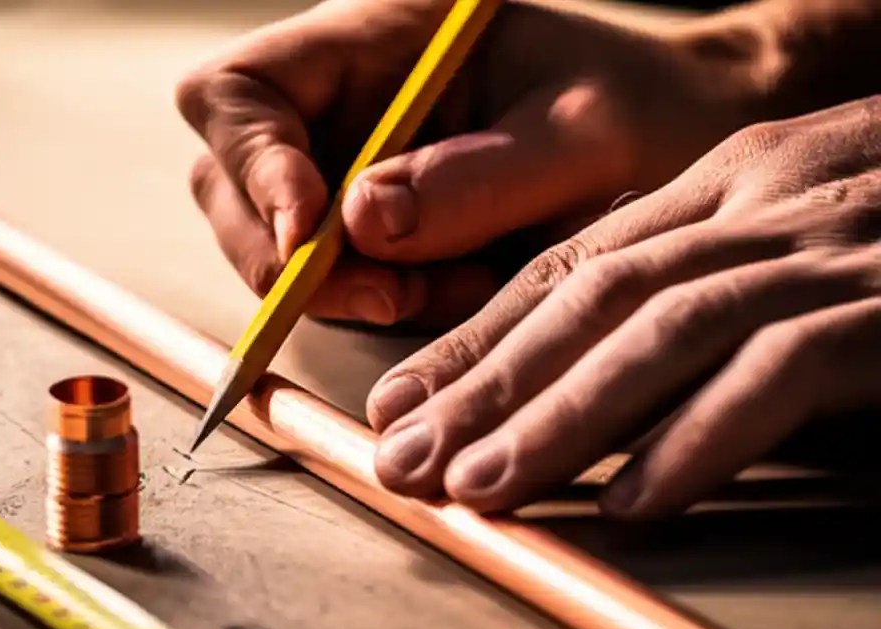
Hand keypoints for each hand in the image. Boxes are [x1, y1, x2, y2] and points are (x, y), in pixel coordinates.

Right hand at [176, 0, 772, 326]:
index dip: (249, 163)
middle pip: (230, 184)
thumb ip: (479, 177)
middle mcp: (338, 102)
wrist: (684, 142)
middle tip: (393, 296)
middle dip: (295, 260)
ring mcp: (346, 165)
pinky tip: (462, 287)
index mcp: (370, 39)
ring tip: (459, 285)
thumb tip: (354, 223)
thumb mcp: (587, 133)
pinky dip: (383, 305)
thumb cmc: (645, 109)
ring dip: (348, 290)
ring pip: (276, 248)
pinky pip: (335, 283)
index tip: (311, 232)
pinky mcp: (369, 226)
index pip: (235, 91)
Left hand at [370, 96, 880, 517]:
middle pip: (593, 297)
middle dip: (485, 384)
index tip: (404, 400)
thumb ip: (706, 283)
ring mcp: (838, 246)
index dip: (478, 337)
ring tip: (484, 487)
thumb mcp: (799, 241)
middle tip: (405, 458)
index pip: (572, 264)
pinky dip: (703, 438)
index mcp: (733, 180)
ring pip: (664, 330)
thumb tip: (600, 376)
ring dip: (562, 416)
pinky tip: (635, 499)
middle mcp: (769, 201)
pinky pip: (785, 370)